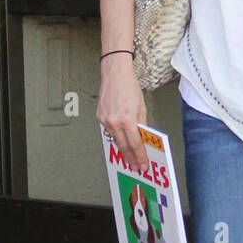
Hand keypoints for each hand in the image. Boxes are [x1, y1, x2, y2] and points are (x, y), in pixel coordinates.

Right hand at [97, 54, 148, 170]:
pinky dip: (117, 136)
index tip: (143, 165)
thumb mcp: (141, 107)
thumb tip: (143, 138)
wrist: (114, 74)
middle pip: (123, 146)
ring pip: (115, 139)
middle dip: (131, 158)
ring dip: (123, 150)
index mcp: (127, 119)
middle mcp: (114, 121)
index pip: (135, 144)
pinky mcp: (99, 117)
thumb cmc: (129, 87)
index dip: (140, 156)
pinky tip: (122, 141)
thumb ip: (142, 124)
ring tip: (130, 159)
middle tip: (137, 167)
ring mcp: (104, 120)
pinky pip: (110, 131)